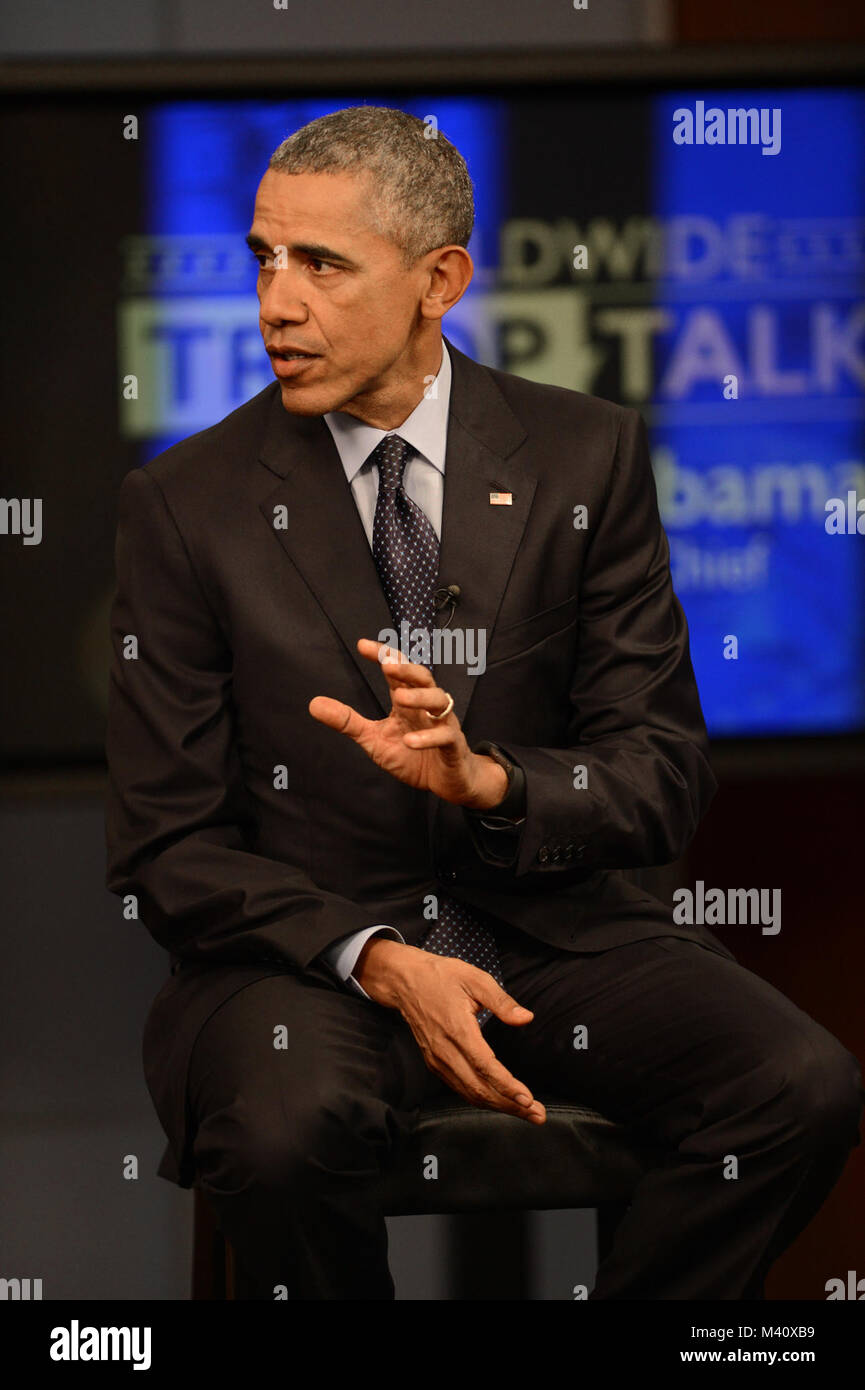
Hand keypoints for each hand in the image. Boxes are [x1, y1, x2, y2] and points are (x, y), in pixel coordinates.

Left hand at [308, 639, 508, 809]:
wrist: (446, 782)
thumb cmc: (413, 756)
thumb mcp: (374, 739)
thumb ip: (347, 721)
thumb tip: (314, 704)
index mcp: (407, 702)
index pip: (398, 671)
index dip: (384, 656)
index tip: (362, 645)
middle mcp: (427, 708)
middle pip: (423, 678)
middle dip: (407, 669)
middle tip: (388, 664)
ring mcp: (443, 725)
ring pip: (439, 701)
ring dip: (421, 697)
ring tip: (401, 698)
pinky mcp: (453, 746)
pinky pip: (445, 736)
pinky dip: (428, 738)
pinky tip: (410, 742)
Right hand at [355, 936, 545, 1124]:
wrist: (405, 981)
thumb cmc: (441, 977)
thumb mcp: (476, 979)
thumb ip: (502, 1002)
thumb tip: (526, 1018)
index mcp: (458, 1030)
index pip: (485, 1066)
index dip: (507, 1086)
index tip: (528, 1099)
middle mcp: (445, 1051)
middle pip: (479, 1089)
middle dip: (510, 1105)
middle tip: (538, 1115)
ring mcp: (438, 1060)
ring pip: (470, 1093)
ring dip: (499, 1106)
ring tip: (526, 1112)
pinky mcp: (435, 1063)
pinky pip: (460, 1088)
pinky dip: (482, 1099)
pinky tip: (499, 1101)